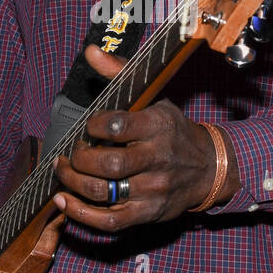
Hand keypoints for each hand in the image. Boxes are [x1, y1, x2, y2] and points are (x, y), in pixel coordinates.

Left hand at [52, 45, 239, 231]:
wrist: (208, 168)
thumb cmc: (172, 132)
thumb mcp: (153, 99)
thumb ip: (118, 75)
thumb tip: (90, 51)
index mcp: (158, 126)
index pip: (116, 126)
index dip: (92, 127)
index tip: (89, 128)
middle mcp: (157, 159)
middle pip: (107, 164)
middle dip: (78, 159)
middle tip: (71, 153)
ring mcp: (152, 189)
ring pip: (103, 193)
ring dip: (73, 183)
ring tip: (64, 173)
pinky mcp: (147, 213)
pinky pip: (108, 221)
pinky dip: (81, 214)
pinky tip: (65, 202)